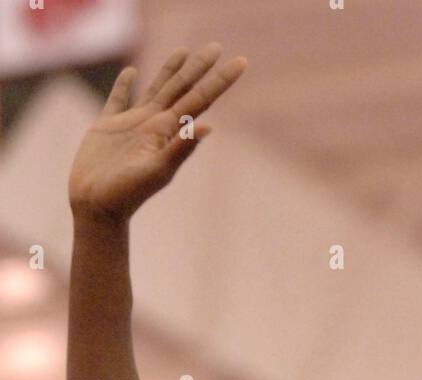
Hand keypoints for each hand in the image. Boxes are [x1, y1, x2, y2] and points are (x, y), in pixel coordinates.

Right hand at [68, 41, 246, 222]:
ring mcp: (132, 124)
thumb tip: (209, 127)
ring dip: (169, 71)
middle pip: (182, 88)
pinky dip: (125, 84)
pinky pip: (118, 99)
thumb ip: (181, 149)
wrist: (96, 208)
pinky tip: (130, 72)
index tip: (242, 62)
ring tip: (183, 52)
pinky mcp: (106, 126)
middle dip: (199, 67)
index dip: (220, 80)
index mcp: (169, 131)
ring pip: (155, 88)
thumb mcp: (157, 171)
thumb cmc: (127, 195)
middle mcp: (155, 124)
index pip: (201, 99)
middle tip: (216, 46)